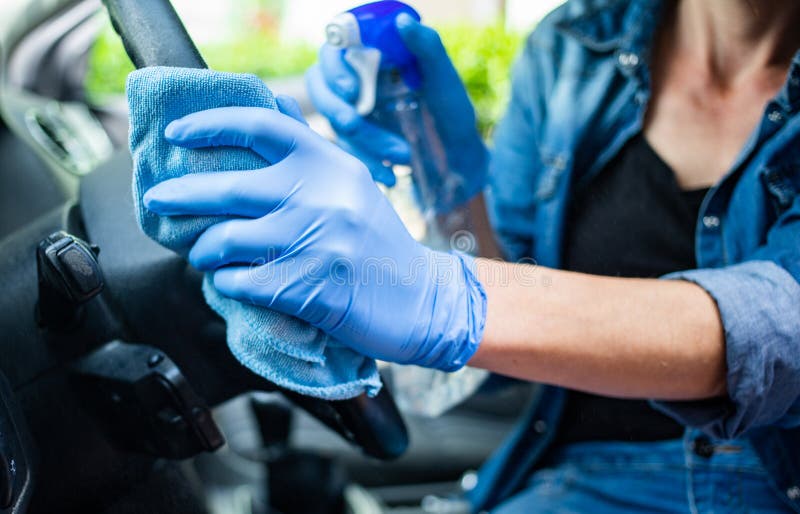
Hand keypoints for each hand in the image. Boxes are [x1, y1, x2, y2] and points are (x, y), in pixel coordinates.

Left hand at [144, 105, 485, 370]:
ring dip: (203, 251)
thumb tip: (265, 113)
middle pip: (226, 187)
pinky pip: (241, 281)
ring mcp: (316, 241)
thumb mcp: (351, 186)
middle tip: (157, 201)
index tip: (177, 134)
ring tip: (203, 254)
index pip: (260, 126)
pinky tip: (233, 281)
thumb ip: (308, 154)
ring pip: (225, 240)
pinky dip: (227, 283)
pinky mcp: (308, 286)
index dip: (210, 125)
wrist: (419, 300)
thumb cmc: (379, 244)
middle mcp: (322, 195)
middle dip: (178, 196)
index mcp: (330, 163)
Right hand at [306, 13, 486, 209]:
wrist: (457, 157)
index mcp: (371, 59)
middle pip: (322, 90)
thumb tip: (403, 22)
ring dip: (364, 143)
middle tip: (354, 124)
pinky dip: (367, 165)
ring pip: (337, 126)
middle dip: (336, 109)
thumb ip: (427, 47)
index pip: (334, 52)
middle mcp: (356, 84)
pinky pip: (348, 153)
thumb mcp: (444, 81)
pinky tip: (389, 176)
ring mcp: (353, 115)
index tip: (351, 89)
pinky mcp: (355, 145)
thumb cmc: (452, 112)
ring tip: (403, 154)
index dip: (333, 69)